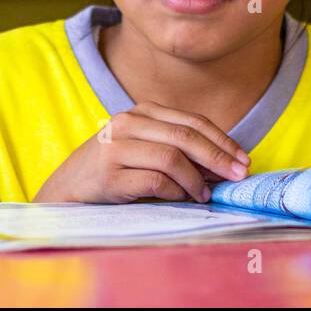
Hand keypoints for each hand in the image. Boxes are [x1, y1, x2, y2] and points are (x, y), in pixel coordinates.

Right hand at [33, 101, 250, 203]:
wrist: (67, 188)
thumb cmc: (115, 168)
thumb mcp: (145, 147)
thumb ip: (178, 149)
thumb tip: (224, 165)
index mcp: (143, 111)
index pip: (192, 121)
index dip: (222, 140)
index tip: (243, 159)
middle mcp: (128, 122)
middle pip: (186, 136)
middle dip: (218, 157)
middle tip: (237, 176)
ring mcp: (116, 147)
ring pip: (171, 157)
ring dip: (197, 179)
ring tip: (206, 194)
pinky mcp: (109, 175)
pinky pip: (154, 181)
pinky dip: (175, 191)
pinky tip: (183, 198)